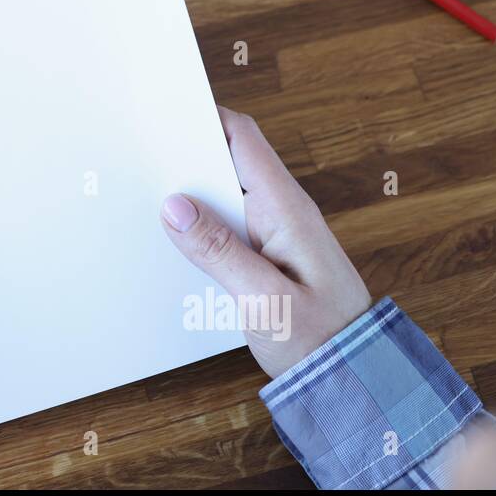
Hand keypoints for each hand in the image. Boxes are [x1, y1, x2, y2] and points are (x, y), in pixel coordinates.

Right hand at [161, 106, 371, 378]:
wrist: (356, 381)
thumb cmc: (321, 342)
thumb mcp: (264, 299)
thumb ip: (219, 252)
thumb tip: (174, 206)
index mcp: (285, 208)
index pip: (242, 137)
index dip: (202, 116)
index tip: (159, 115)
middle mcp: (281, 211)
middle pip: (226, 161)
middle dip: (184, 157)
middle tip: (138, 162)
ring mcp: (275, 232)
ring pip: (222, 196)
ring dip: (189, 198)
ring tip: (145, 203)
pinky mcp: (267, 255)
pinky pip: (227, 227)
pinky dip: (200, 229)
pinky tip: (175, 246)